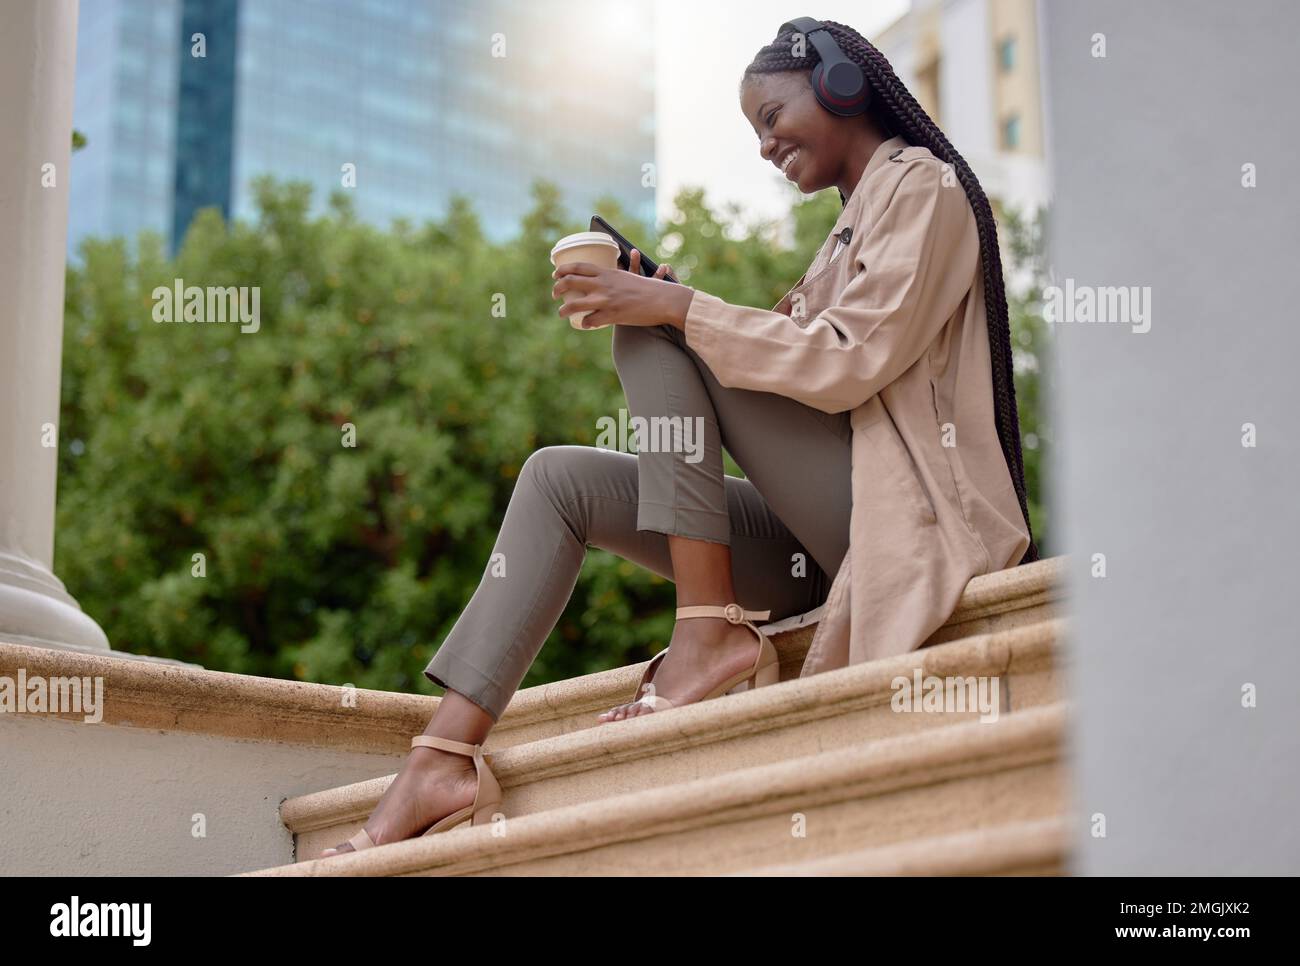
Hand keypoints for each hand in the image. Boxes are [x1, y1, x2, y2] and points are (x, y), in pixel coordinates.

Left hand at [552, 248, 688, 329]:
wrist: (664, 300)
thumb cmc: (650, 289)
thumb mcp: (630, 277)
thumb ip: (617, 276)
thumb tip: (611, 273)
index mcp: (607, 273)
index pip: (578, 267)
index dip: (563, 270)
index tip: (556, 274)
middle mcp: (603, 285)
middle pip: (571, 282)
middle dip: (558, 288)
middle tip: (554, 293)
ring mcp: (606, 300)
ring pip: (575, 304)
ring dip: (564, 310)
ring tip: (561, 313)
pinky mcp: (612, 315)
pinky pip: (590, 321)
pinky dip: (585, 323)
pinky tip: (584, 324)